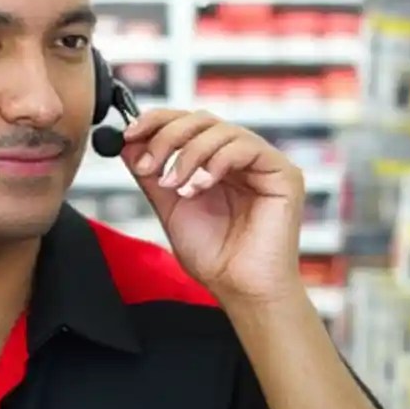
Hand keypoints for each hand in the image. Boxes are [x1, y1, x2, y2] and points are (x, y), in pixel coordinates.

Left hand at [117, 109, 306, 304]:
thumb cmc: (212, 254)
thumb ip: (151, 173)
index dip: (157, 121)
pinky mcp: (283, 174)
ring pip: (220, 130)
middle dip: (167, 136)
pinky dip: (214, 163)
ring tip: (174, 186)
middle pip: (201, 119)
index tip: (129, 134)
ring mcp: (263, 163)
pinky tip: (199, 188)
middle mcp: (240, 157)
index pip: (187, 123)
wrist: (239, 288)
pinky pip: (245, 148)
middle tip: (148, 164)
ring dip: (187, 154)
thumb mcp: (168, 205)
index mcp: (215, 161)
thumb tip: (126, 141)